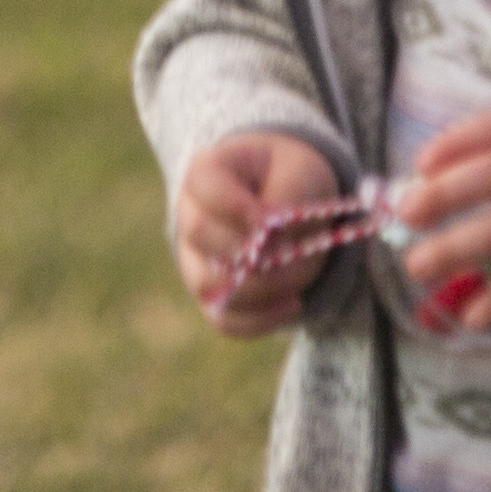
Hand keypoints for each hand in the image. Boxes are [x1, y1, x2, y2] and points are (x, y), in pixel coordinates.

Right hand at [174, 130, 351, 337]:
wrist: (290, 200)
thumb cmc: (291, 177)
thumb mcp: (299, 171)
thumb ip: (288, 196)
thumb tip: (273, 240)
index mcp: (209, 172)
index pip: (204, 186)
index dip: (234, 206)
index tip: (268, 220)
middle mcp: (190, 215)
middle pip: (202, 237)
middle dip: (253, 249)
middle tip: (295, 249)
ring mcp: (195, 259)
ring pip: (211, 286)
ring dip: (262, 288)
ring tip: (300, 276)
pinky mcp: (211, 295)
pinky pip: (224, 320)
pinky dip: (260, 319)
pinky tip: (293, 304)